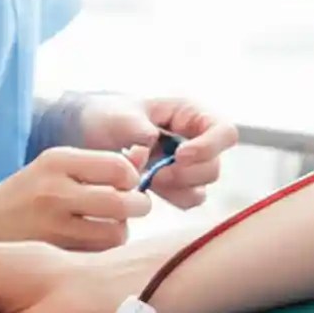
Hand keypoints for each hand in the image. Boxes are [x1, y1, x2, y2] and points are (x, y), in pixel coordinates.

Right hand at [0, 147, 151, 251]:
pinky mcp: (54, 251)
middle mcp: (55, 191)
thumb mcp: (58, 166)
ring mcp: (54, 225)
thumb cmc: (29, 192)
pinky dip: (104, 247)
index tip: (126, 182)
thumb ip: (101, 162)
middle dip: (138, 205)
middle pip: (123, 202)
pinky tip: (93, 239)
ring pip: (116, 232)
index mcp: (58, 161)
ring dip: (122, 229)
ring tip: (110, 224)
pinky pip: (99, 252)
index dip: (132, 177)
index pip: (118, 167)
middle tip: (134, 206)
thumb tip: (145, 155)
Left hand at [80, 95, 239, 208]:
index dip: (209, 147)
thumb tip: (153, 140)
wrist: (88, 135)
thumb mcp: (118, 115)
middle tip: (154, 173)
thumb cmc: (108, 116)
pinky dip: (171, 197)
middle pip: (214, 166)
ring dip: (176, 187)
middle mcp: (197, 138)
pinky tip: (148, 185)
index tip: (180, 156)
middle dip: (184, 174)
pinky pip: (189, 199)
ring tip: (146, 177)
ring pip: (202, 186)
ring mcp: (190, 163)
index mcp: (190, 113)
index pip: (224, 131)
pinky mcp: (179, 184)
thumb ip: (136, 126)